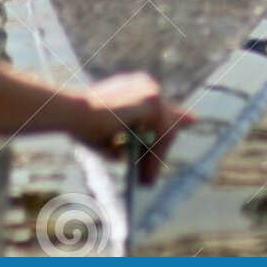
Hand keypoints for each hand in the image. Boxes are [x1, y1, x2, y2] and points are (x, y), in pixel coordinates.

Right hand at [70, 72, 193, 183]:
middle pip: (165, 124)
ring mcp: (151, 91)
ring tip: (146, 181)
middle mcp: (147, 85)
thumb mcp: (113, 136)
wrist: (73, 113)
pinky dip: (155, 156)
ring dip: (157, 159)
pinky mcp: (152, 102)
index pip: (161, 109)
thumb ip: (133, 143)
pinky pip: (162, 135)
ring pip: (166, 132)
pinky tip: (146, 174)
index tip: (192, 120)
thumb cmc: (85, 126)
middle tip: (149, 178)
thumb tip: (147, 165)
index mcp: (136, 88)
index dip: (177, 117)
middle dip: (159, 153)